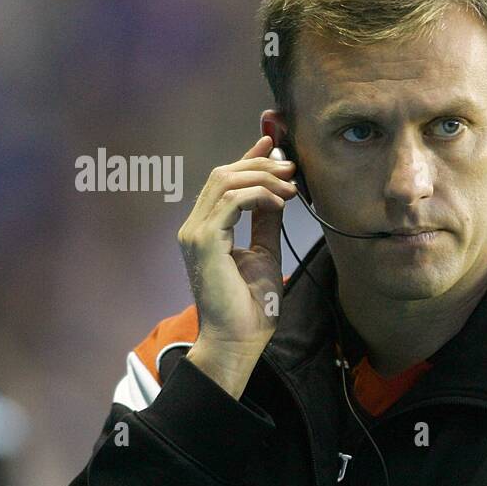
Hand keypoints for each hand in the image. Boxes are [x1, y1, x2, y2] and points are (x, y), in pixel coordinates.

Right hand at [177, 136, 297, 391]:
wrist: (239, 339)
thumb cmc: (251, 307)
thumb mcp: (265, 254)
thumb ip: (266, 223)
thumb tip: (278, 196)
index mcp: (206, 229)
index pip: (224, 182)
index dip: (248, 158)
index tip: (274, 146)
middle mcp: (195, 226)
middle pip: (223, 174)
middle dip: (260, 164)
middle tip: (292, 168)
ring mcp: (195, 233)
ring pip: (226, 181)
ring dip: (263, 178)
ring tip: (290, 187)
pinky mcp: (204, 241)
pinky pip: (232, 201)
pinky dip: (259, 195)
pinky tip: (279, 202)